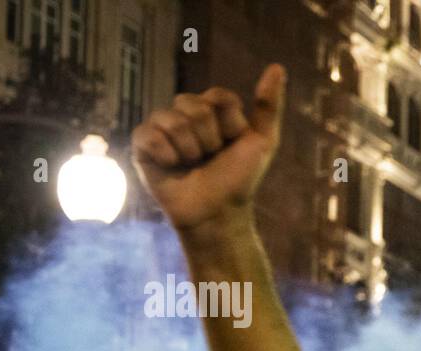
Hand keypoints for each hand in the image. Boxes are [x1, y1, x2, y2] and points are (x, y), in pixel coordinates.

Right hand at [132, 65, 285, 234]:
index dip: (230, 125)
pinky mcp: (143, 145)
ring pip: (172, 119)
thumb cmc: (240, 180)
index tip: (232, 145)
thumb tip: (277, 67)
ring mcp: (162, 128)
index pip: (219, 97)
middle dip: (210, 138)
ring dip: (190, 149)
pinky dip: (167, 154)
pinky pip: (149, 134)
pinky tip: (172, 166)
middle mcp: (185, 114)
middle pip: (195, 106)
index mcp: (212, 110)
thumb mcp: (263, 142)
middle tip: (210, 158)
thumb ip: (269, 106)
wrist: (217, 213)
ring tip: (192, 164)